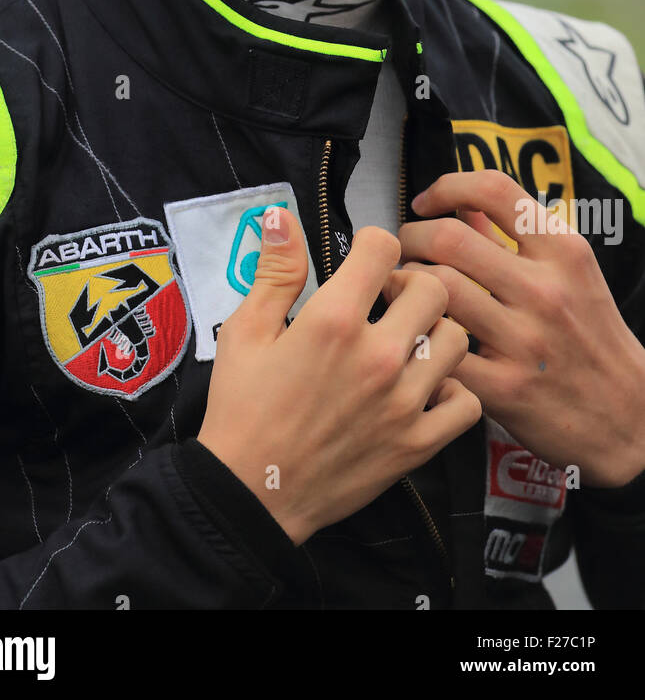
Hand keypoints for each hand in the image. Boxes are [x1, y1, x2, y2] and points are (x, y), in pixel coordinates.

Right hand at [197, 203, 481, 544]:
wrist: (251, 493)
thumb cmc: (243, 410)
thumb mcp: (245, 331)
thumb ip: (275, 271)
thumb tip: (282, 217)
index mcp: (333, 320)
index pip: (384, 247)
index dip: (374, 245)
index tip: (366, 262)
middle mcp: (377, 356)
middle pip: (432, 287)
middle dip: (411, 284)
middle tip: (389, 300)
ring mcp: (403, 402)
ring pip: (456, 338)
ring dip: (435, 333)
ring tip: (409, 342)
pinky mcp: (417, 443)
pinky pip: (467, 402)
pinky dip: (453, 392)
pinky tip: (426, 388)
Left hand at [388, 170, 644, 487]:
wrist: (629, 417)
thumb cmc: (591, 339)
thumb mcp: (571, 275)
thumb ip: (516, 238)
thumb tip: (462, 205)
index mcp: (564, 252)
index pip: (493, 190)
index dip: (446, 187)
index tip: (426, 203)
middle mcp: (546, 290)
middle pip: (450, 237)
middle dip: (411, 237)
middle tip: (405, 250)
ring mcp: (525, 340)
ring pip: (437, 288)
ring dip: (406, 284)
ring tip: (405, 290)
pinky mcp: (504, 388)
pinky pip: (439, 348)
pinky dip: (418, 337)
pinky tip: (418, 336)